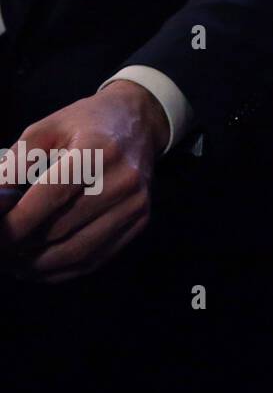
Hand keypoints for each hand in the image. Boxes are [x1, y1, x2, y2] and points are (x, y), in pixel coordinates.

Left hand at [0, 81, 167, 281]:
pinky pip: (93, 259)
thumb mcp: (44, 131)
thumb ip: (14, 168)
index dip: (12, 224)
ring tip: (10, 261)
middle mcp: (122, 181)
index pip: (48, 198)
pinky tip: (37, 265)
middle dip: (17, 246)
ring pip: (75, 253)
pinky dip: (59, 270)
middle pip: (58, 230)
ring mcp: (135, 205)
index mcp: (97, 151)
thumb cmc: (85, 124)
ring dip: (35, 265)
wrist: (140, 122)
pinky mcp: (140, 221)